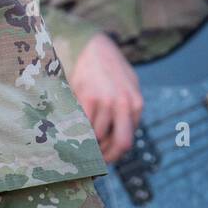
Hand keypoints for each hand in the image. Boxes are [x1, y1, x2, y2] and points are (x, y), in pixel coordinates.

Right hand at [69, 33, 142, 162]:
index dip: (113, 154)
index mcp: (136, 103)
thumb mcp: (127, 87)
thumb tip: (118, 141)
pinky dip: (78, 132)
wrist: (91, 46)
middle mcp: (125, 103)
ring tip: (79, 139)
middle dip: (107, 157)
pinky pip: (84, 125)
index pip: (128, 140)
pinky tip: (72, 131)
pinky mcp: (88, 97)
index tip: (101, 158)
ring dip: (88, 142)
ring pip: (98, 136)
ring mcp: (107, 101)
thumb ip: (126, 110)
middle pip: (121, 144)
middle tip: (94, 162)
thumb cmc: (108, 68)